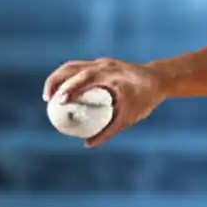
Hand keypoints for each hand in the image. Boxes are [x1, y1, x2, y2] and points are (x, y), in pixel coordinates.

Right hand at [43, 58, 168, 147]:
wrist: (158, 79)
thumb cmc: (145, 99)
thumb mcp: (129, 117)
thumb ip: (109, 131)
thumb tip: (87, 144)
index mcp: (112, 75)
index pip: (86, 77)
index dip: (70, 88)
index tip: (59, 101)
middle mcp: (104, 65)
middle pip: (71, 68)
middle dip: (55, 82)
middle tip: (48, 101)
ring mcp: (101, 62)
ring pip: (72, 66)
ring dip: (58, 79)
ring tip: (50, 97)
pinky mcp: (100, 64)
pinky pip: (78, 69)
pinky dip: (67, 78)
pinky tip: (62, 93)